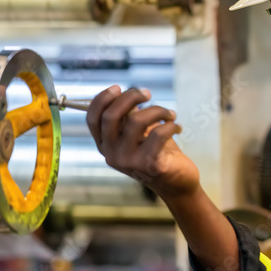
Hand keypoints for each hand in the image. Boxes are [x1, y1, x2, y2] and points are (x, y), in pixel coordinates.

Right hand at [86, 85, 199, 199]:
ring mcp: (128, 161)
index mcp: (105, 145)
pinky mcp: (148, 166)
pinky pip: (158, 134)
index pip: (93, 118)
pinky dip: (171, 125)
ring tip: (170, 114)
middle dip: (130, 97)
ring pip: (136, 121)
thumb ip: (128, 117)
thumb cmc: (157, 152)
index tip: (118, 87)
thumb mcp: (139, 133)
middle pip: (111, 116)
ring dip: (157, 110)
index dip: (102, 98)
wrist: (176, 183)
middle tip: (148, 93)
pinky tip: (177, 127)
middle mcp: (111, 155)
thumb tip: (127, 94)